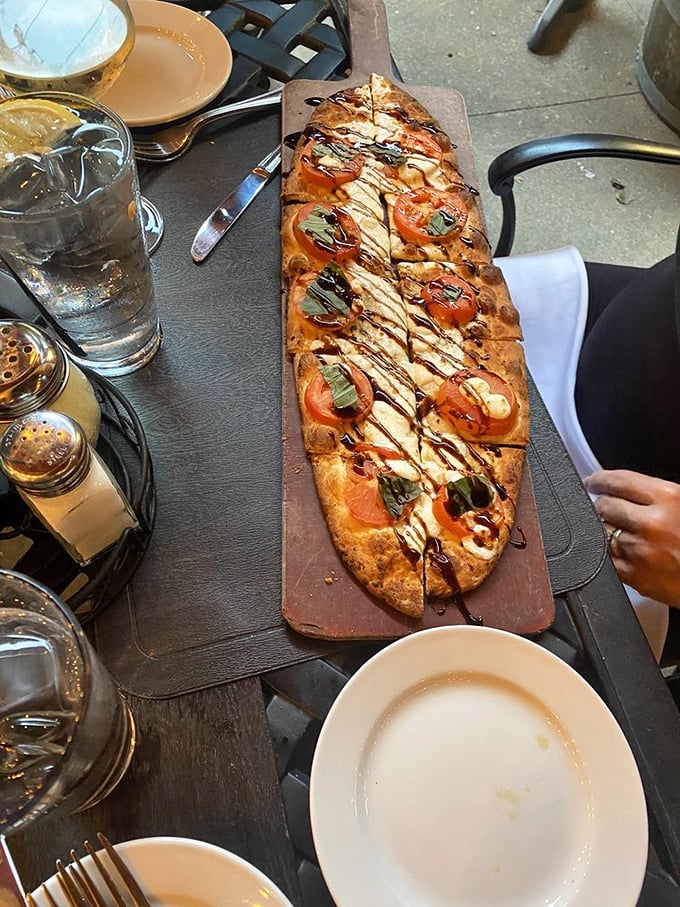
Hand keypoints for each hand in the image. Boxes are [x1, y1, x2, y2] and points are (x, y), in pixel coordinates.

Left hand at [585, 469, 679, 606]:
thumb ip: (656, 495)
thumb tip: (621, 486)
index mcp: (668, 498)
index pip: (618, 480)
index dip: (600, 480)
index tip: (594, 482)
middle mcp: (651, 523)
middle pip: (604, 506)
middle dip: (603, 505)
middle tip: (607, 508)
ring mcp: (640, 550)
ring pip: (601, 532)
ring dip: (606, 529)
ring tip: (622, 532)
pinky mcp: (633, 575)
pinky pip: (605, 558)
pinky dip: (609, 552)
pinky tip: (622, 551)